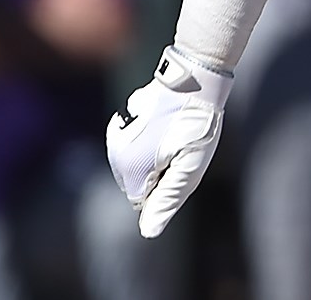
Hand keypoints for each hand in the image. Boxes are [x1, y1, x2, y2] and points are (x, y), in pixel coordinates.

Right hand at [106, 46, 231, 237]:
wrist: (192, 79)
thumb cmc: (195, 123)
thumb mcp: (190, 167)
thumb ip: (168, 200)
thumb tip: (148, 231)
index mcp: (132, 169)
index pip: (142, 200)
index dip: (165, 186)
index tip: (180, 163)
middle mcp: (116, 155)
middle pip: (137, 183)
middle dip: (157, 173)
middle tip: (180, 148)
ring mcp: (115, 136)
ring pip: (134, 164)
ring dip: (152, 156)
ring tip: (174, 132)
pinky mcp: (120, 121)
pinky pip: (133, 144)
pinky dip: (147, 140)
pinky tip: (165, 122)